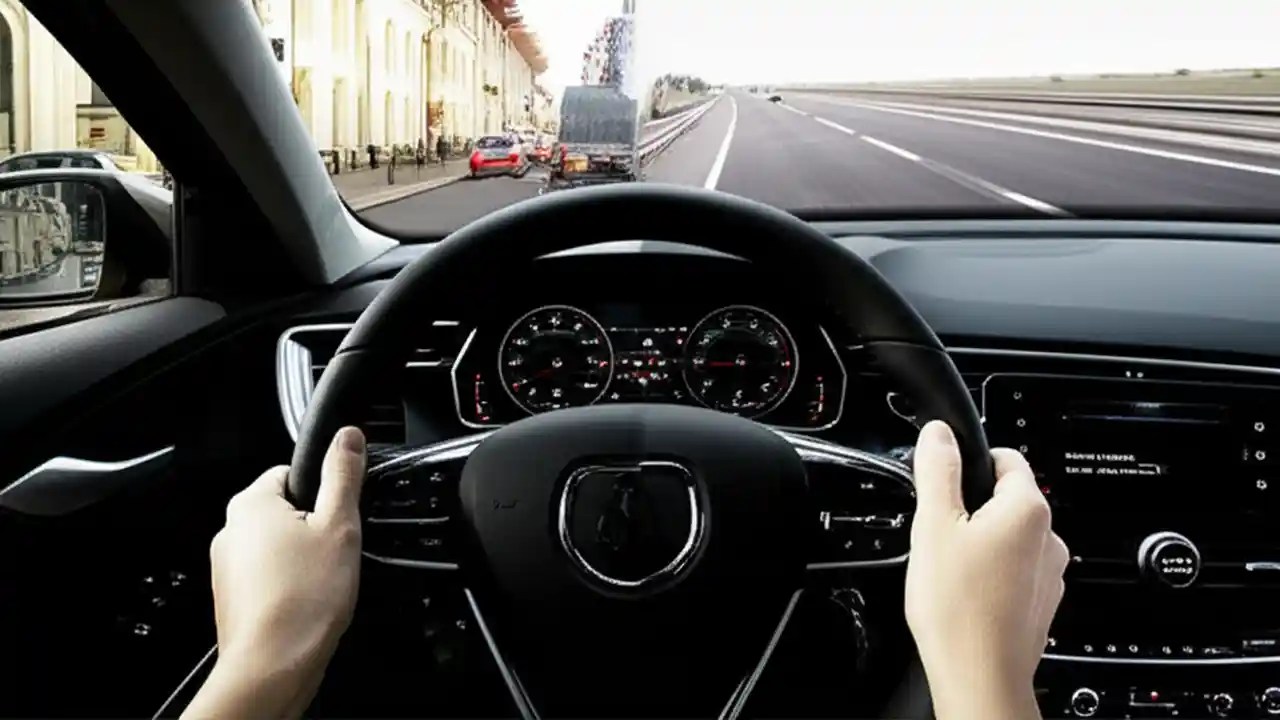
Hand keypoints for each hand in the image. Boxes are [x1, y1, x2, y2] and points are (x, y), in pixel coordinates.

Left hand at [182, 427, 366, 719]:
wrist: (273, 665)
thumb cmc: (305, 599)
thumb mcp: (340, 525)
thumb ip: (343, 475)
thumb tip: (347, 436)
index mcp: (252, 503)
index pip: (291, 473)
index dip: (323, 493)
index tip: (339, 517)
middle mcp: (230, 530)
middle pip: (285, 511)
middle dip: (313, 529)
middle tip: (336, 552)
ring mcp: (226, 566)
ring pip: (277, 547)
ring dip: (300, 559)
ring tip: (321, 583)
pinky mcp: (232, 597)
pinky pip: (267, 577)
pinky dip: (287, 585)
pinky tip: (306, 602)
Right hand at [905, 421, 1067, 719]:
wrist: (978, 676)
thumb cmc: (959, 608)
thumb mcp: (933, 525)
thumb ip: (937, 470)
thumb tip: (939, 434)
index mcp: (1028, 509)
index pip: (1005, 457)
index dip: (970, 461)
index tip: (945, 477)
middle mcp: (1049, 537)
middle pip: (1006, 498)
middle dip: (971, 508)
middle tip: (937, 531)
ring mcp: (1050, 573)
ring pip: (1009, 537)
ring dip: (982, 542)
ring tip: (949, 567)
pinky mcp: (1042, 602)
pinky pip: (1014, 571)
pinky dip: (991, 573)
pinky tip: (964, 593)